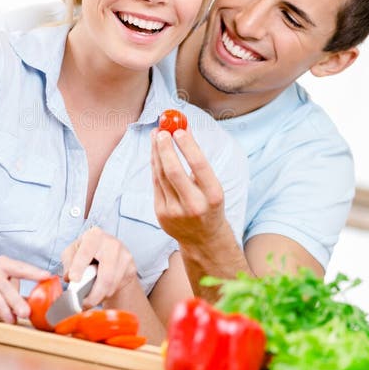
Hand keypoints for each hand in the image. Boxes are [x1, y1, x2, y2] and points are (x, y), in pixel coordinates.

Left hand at [61, 226, 136, 307]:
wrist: (110, 253)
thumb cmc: (87, 251)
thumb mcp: (73, 251)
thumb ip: (68, 261)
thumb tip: (69, 277)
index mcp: (95, 236)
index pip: (86, 252)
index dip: (79, 266)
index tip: (73, 279)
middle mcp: (112, 244)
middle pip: (105, 276)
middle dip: (93, 295)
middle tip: (83, 304)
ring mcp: (125, 256)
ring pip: (112, 285)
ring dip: (99, 296)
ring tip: (89, 299)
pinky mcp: (131, 268)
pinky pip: (118, 287)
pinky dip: (106, 294)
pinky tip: (100, 292)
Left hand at [151, 127, 228, 247]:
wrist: (204, 239)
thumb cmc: (209, 205)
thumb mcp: (212, 185)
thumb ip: (197, 160)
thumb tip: (183, 129)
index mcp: (213, 196)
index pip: (199, 166)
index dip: (187, 146)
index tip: (178, 130)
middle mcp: (194, 205)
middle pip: (174, 171)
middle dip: (165, 148)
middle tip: (161, 130)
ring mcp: (175, 212)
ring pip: (161, 176)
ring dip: (156, 153)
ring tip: (156, 135)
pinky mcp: (162, 214)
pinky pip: (156, 184)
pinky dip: (155, 166)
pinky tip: (155, 153)